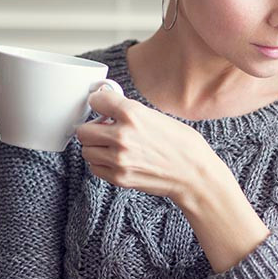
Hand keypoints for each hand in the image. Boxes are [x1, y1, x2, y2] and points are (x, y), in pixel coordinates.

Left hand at [75, 88, 210, 202]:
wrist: (194, 175)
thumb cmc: (183, 146)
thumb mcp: (158, 116)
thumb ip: (130, 111)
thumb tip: (110, 108)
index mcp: (132, 114)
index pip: (96, 100)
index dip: (98, 103)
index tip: (101, 106)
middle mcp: (121, 135)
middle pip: (83, 130)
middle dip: (92, 128)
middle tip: (104, 129)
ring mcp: (118, 159)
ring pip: (86, 150)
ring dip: (96, 147)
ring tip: (111, 146)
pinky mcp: (118, 177)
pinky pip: (94, 167)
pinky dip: (101, 163)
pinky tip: (116, 159)